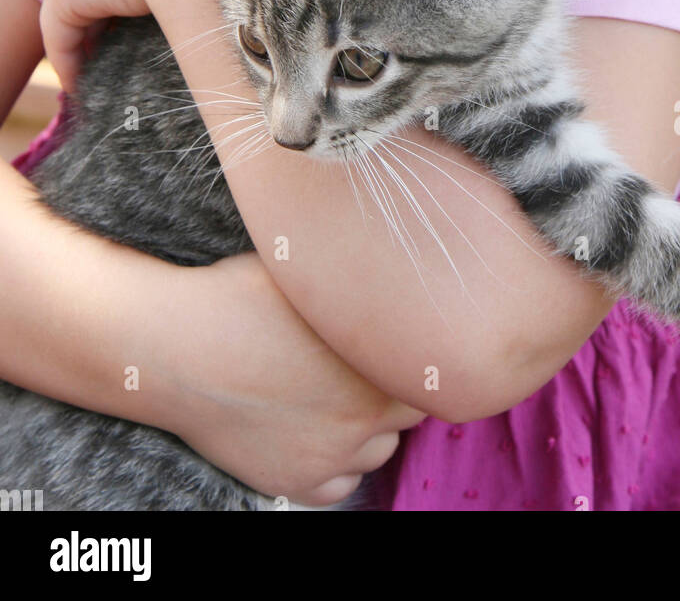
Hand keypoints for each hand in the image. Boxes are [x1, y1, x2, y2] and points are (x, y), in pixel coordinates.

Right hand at [161, 251, 423, 504]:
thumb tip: (394, 272)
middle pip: (407, 413)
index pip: (426, 372)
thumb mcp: (313, 275)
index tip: (393, 342)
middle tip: (359, 365)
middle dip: (391, 390)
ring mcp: (328, 456)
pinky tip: (314, 431)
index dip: (410, 355)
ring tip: (333, 395)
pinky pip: (340, 486)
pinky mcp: (294, 482)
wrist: (175, 348)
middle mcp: (362, 418)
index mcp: (375, 363)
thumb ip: (361, 288)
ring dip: (368, 428)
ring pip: (378, 451)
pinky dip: (337, 465)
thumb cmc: (238, 297)